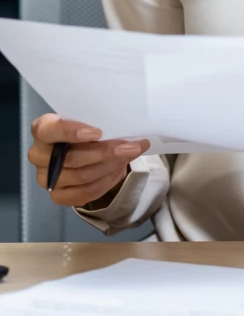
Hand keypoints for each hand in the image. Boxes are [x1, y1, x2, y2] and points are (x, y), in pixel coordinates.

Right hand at [28, 114, 149, 207]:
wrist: (82, 149)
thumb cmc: (85, 129)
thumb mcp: (88, 120)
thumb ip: (96, 122)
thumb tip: (125, 128)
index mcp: (43, 130)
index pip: (49, 131)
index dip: (72, 132)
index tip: (98, 133)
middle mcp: (38, 155)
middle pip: (72, 158)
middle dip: (106, 153)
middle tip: (132, 147)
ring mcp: (46, 178)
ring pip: (82, 176)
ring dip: (111, 166)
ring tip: (131, 156)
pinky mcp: (58, 196)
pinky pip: (85, 193)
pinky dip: (107, 181)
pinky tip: (119, 170)